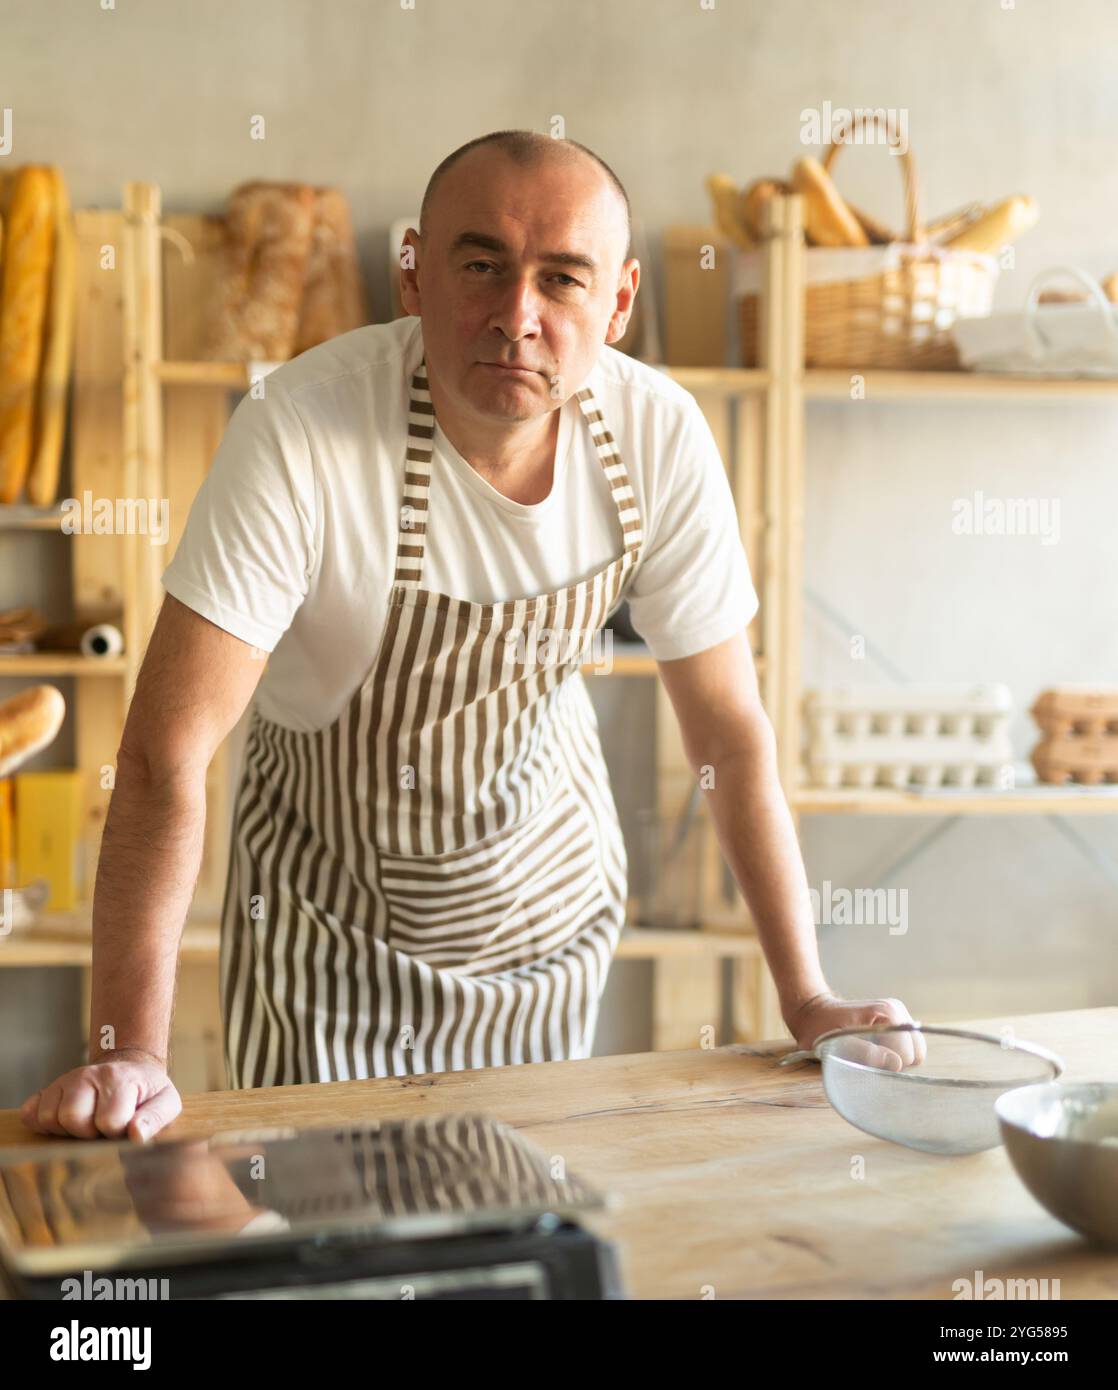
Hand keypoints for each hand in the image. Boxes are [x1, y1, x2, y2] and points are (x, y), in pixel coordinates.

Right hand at [19, 1049, 181, 1141]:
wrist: (130, 1069)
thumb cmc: (147, 1092)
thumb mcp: (166, 1102)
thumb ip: (156, 1118)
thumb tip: (136, 1135)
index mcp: (118, 1078)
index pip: (108, 1121)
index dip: (117, 1132)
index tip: (125, 1125)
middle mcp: (88, 1075)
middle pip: (72, 1118)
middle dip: (89, 1132)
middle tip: (103, 1127)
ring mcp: (65, 1081)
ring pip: (49, 1118)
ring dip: (67, 1130)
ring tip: (88, 1123)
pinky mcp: (49, 1090)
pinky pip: (32, 1114)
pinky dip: (44, 1125)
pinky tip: (65, 1123)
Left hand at [784, 992, 926, 1068]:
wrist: (814, 1013)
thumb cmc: (821, 1029)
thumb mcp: (835, 1043)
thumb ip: (864, 1053)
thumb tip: (896, 1063)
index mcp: (888, 1012)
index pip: (906, 1054)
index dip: (886, 1064)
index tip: (863, 1060)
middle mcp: (898, 1011)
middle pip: (914, 1054)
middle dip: (893, 1062)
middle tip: (866, 1057)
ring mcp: (900, 1016)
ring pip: (914, 1053)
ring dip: (894, 1060)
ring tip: (869, 1053)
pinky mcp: (898, 1023)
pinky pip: (909, 1049)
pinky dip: (895, 1055)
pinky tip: (875, 1050)